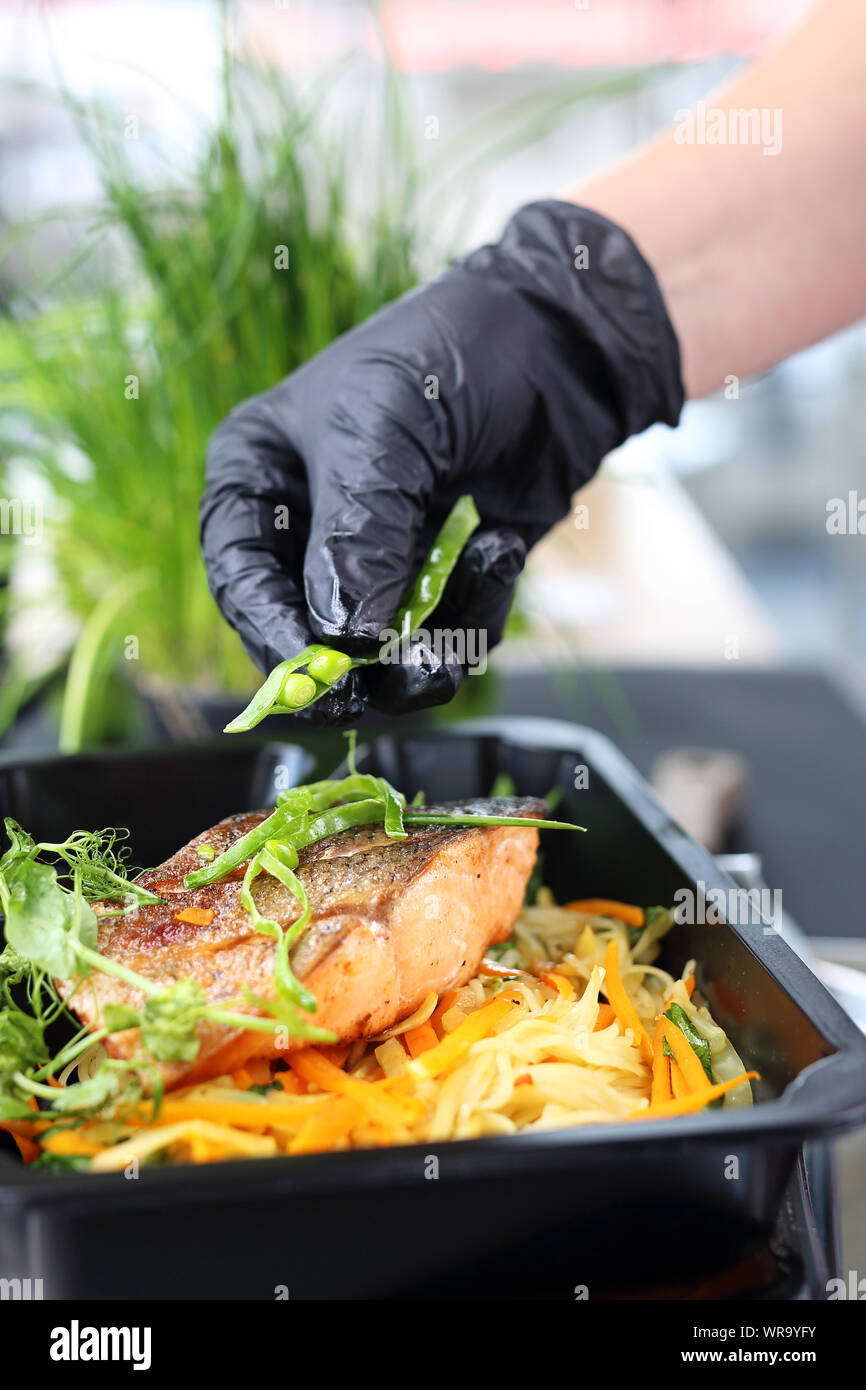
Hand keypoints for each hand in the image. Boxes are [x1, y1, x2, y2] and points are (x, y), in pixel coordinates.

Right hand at [201, 200, 682, 722]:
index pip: (240, 576)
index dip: (270, 630)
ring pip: (380, 655)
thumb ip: (357, 533)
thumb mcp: (382, 428)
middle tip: (409, 665)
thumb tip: (344, 636)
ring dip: (431, 643)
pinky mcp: (441, 583)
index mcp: (260, 477)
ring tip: (484, 571)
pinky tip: (501, 544)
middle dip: (360, 660)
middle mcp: (308, 530)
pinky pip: (445, 637)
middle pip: (307, 634)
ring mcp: (377, 561)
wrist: (562, 341)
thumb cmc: (449, 354)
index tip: (318, 671)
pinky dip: (479, 609)